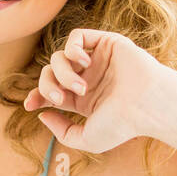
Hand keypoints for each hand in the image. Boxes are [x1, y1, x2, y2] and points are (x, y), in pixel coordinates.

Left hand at [22, 28, 170, 152]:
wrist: (146, 105)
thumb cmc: (122, 124)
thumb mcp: (87, 139)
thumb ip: (62, 131)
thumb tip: (42, 114)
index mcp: (83, 99)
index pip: (51, 92)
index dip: (36, 96)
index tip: (29, 105)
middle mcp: (88, 77)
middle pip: (50, 74)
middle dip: (47, 86)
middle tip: (59, 98)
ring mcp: (96, 60)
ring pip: (59, 57)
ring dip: (62, 74)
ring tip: (80, 88)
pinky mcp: (105, 43)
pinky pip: (77, 36)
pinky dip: (72, 48)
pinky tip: (82, 62)